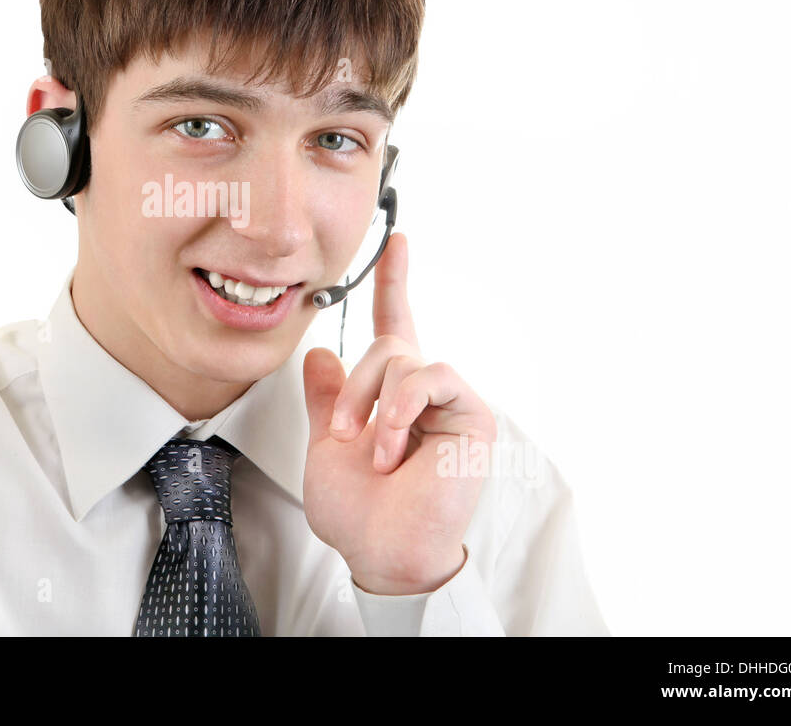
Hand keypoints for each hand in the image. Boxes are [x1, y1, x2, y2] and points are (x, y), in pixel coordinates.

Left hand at [301, 232, 496, 594]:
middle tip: (344, 433)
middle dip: (355, 386)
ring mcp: (449, 401)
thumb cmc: (357, 512)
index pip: (394, 325)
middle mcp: (423, 391)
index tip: (397, 241)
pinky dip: (401, 409)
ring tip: (371, 451)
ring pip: (404, 358)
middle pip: (388, 343)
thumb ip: (326, 398)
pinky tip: (393, 447)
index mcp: (391, 393)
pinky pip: (432, 376)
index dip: (394, 282)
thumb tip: (320, 353)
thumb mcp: (326, 446)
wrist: (381, 550)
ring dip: (373, 402)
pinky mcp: (471, 415)